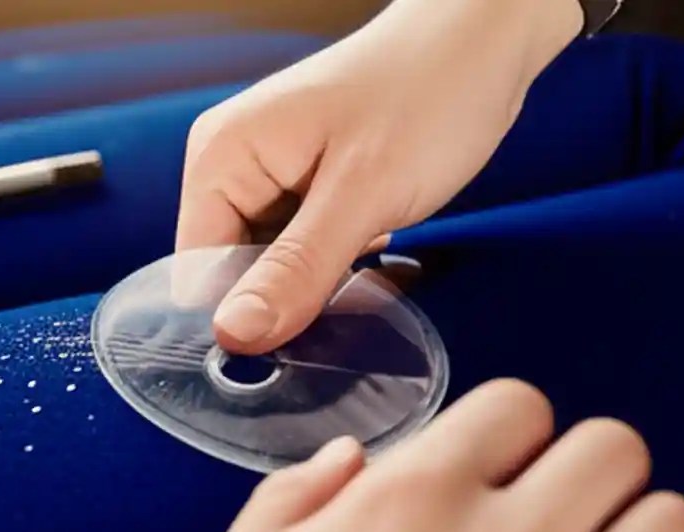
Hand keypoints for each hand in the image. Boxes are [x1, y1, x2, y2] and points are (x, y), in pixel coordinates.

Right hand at [176, 0, 582, 353]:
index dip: (244, 313)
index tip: (300, 333)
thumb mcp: (361, 194)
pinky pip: (303, 255)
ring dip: (319, 284)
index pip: (198, 272)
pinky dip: (338, 266)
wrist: (485, 43)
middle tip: (351, 285)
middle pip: (233, 276)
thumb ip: (295, 270)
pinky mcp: (305, 192)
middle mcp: (232, 170)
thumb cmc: (427, 94)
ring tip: (370, 254)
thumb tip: (232, 336)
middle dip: (288, 299)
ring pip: (273, 272)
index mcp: (220, 159)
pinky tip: (376, 246)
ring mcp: (268, 181)